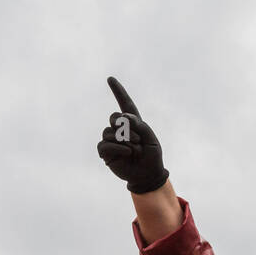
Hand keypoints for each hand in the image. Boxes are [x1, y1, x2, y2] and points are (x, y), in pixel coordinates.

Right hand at [97, 77, 168, 193]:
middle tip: (137, 140)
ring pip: (108, 131)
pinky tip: (127, 153)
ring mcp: (112, 141)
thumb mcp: (151, 138)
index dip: (118, 91)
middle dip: (125, 127)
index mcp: (133, 123)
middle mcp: (120, 130)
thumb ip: (139, 125)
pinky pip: (104, 144)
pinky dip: (116, 147)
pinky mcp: (106, 152)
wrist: (148, 175)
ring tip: (134, 149)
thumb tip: (123, 118)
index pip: (125, 104)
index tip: (110, 79)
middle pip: (114, 117)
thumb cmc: (152, 156)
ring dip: (123, 140)